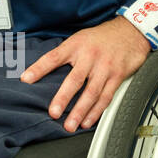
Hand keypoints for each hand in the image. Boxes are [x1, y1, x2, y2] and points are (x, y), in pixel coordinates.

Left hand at [19, 16, 149, 131]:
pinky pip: (106, 97)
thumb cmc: (101, 38)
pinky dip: (96, 111)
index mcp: (76, 46)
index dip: (39, 68)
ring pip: (91, 93)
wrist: (131, 31)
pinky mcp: (117, 76)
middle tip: (53, 113)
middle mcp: (90, 56)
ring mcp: (105, 67)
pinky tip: (87, 121)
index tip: (26, 79)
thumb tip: (40, 70)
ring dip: (80, 111)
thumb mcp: (79, 39)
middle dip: (63, 98)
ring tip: (70, 125)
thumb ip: (64, 54)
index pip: (54, 57)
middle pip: (75, 80)